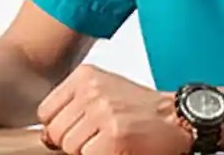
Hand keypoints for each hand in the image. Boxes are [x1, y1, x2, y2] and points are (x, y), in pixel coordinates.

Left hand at [37, 64, 193, 154]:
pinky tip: (117, 147)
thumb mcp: (103, 93)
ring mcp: (102, 112)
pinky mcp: (114, 135)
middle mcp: (91, 90)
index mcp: (84, 76)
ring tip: (111, 141)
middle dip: (73, 142)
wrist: (177, 117)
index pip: (46, 112)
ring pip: (70, 147)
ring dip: (88, 151)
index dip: (60, 128)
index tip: (80, 130)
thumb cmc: (141, 109)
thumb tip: (45, 137)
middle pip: (56, 132)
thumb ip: (72, 107)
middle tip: (100, 137)